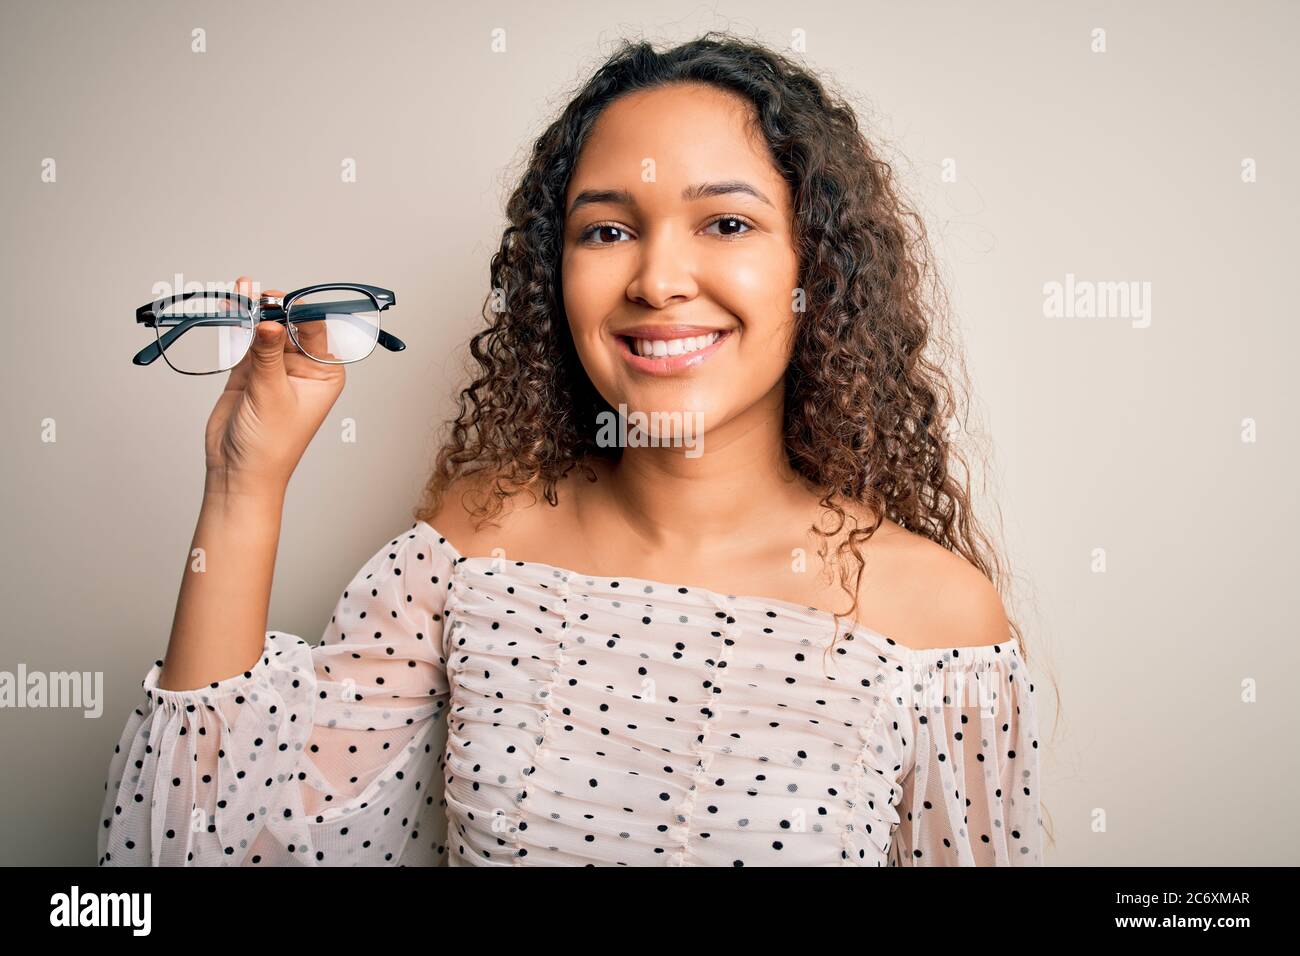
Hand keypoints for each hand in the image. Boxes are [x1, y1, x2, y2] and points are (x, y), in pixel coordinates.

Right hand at [203, 276, 346, 495]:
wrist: (238, 471)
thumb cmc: (270, 445)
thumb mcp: (271, 395)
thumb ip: (267, 354)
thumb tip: (269, 320)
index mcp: (325, 372)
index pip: (318, 330)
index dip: (302, 310)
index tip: (282, 299)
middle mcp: (303, 366)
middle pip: (290, 324)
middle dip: (273, 307)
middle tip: (256, 295)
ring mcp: (275, 366)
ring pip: (265, 329)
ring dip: (253, 310)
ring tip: (241, 289)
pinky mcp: (248, 370)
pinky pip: (244, 339)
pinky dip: (237, 323)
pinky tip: (230, 305)